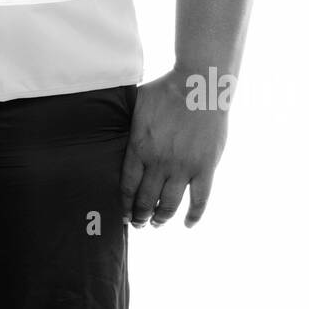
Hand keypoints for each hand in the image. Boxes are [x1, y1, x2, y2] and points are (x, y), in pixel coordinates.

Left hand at [120, 68, 228, 227]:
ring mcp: (183, 166)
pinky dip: (193, 216)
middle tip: (138, 223)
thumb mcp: (136, 103)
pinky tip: (187, 224)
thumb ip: (124, 120)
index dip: (124, 205)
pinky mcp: (205, 167)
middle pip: (146, 200)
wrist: (200, 84)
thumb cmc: (166, 90)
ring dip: (161, 218)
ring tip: (157, 223)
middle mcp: (159, 162)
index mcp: (139, 147)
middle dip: (139, 217)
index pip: (127, 187)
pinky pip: (199, 200)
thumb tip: (103, 119)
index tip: (123, 214)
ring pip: (169, 205)